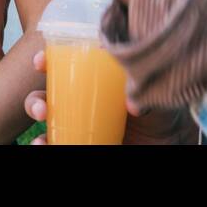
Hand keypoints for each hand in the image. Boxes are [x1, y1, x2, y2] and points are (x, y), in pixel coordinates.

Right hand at [22, 49, 197, 143]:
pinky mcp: (82, 142)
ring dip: (37, 124)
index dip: (48, 61)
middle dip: (36, 99)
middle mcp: (84, 101)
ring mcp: (82, 124)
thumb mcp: (158, 98)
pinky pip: (56, 143)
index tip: (40, 62)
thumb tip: (131, 105)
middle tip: (41, 108)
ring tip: (42, 134)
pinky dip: (44, 144)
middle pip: (50, 95)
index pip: (67, 66)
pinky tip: (42, 145)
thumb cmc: (164, 116)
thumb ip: (146, 93)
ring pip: (49, 120)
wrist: (170, 144)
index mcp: (97, 81)